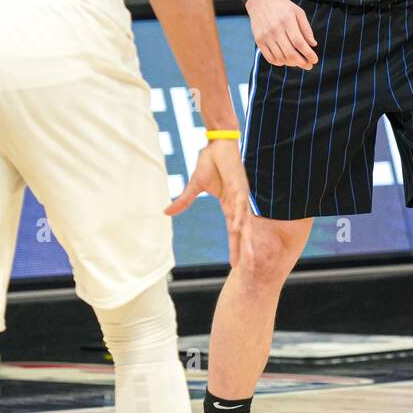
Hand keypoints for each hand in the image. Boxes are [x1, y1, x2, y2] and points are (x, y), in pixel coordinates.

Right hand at [165, 139, 252, 268]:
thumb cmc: (210, 162)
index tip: (234, 265)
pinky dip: (239, 216)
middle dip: (244, 251)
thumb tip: (165, 213)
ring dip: (246, 240)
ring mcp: (240, 196)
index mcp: (229, 206)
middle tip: (248, 270)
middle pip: (242, 233)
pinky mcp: (240, 186)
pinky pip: (240, 204)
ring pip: (244, 223)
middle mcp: (237, 204)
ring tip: (248, 257)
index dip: (234, 247)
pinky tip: (238, 228)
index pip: (233, 232)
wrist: (218, 143)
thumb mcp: (194, 185)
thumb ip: (183, 201)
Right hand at [247, 0, 317, 67]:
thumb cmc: (282, 6)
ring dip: (291, 64)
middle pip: (290, 53)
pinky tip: (285, 61)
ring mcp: (266, 36)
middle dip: (302, 62)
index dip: (308, 54)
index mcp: (287, 21)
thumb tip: (313, 44)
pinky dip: (279, 63)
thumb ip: (306, 28)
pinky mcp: (259, 41)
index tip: (314, 60)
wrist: (260, 1)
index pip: (299, 43)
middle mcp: (275, 30)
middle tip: (308, 65)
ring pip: (280, 57)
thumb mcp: (298, 12)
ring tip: (298, 63)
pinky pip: (269, 58)